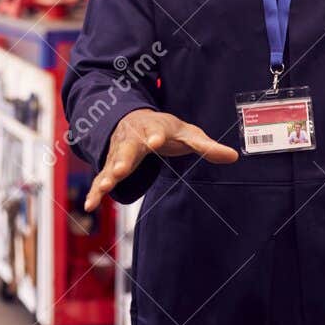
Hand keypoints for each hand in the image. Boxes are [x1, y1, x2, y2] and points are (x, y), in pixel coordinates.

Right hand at [84, 109, 237, 210]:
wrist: (132, 118)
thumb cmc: (164, 129)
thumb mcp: (187, 134)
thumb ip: (207, 147)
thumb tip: (234, 157)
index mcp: (153, 128)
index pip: (156, 132)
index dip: (155, 136)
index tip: (155, 140)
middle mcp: (132, 139)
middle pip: (126, 149)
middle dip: (122, 159)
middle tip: (119, 170)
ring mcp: (118, 153)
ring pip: (110, 164)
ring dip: (106, 177)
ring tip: (103, 189)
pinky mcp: (109, 166)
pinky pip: (100, 179)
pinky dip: (94, 191)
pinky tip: (90, 205)